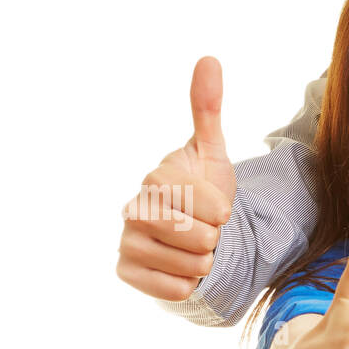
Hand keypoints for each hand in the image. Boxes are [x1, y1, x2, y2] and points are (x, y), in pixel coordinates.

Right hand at [117, 56, 237, 300]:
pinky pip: (173, 289)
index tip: (219, 210)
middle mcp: (132, 208)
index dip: (223, 213)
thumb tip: (208, 59)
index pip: (209, 207)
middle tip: (206, 232)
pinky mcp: (126, 272)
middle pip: (196, 237)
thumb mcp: (213, 153)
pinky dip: (187, 285)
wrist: (192, 236)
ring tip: (195, 249)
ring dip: (203, 263)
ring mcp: (126, 240)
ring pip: (190, 265)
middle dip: (213, 238)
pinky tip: (182, 270)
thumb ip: (208, 110)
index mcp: (156, 179)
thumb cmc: (204, 193)